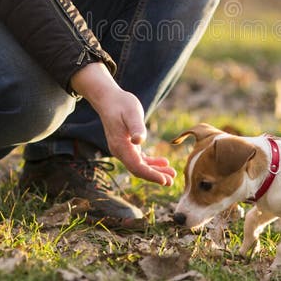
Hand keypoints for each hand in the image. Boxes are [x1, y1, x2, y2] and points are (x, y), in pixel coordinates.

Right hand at [70, 63, 175, 186]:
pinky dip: (150, 163)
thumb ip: (136, 127)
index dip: (151, 175)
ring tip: (171, 174)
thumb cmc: (121, 103)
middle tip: (172, 182)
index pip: (137, 167)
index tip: (164, 180)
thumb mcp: (132, 112)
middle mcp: (120, 151)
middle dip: (155, 177)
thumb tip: (139, 141)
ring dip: (155, 171)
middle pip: (139, 170)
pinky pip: (139, 159)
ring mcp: (122, 149)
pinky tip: (163, 162)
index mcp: (121, 146)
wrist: (108, 98)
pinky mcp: (126, 145)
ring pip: (139, 166)